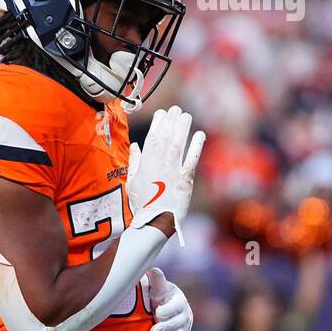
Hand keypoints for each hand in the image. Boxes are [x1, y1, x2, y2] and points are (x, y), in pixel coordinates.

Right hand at [127, 105, 204, 245]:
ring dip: (182, 129)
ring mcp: (173, 172)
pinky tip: (200, 134)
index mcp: (145, 165)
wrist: (156, 220)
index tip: (161, 113)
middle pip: (165, 139)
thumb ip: (134, 162)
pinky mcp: (186, 180)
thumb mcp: (131, 182)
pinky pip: (192, 160)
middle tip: (176, 109)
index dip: (157, 124)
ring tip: (186, 116)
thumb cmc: (142, 202)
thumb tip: (135, 146)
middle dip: (171, 122)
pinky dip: (196, 146)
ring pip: (178, 146)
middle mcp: (159, 166)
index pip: (152, 139)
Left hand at [146, 268, 191, 330]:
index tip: (158, 312)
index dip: (169, 309)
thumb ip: (157, 280)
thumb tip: (153, 269)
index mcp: (179, 301)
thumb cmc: (159, 296)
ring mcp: (182, 328)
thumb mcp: (158, 288)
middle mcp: (184, 315)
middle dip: (166, 327)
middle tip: (153, 330)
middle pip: (178, 323)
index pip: (178, 305)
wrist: (163, 309)